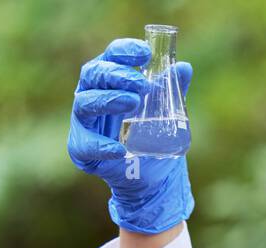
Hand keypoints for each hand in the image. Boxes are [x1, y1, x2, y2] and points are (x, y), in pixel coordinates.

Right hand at [68, 38, 194, 233]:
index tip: (145, 52)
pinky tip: (119, 149)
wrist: (151, 178)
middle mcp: (91, 96)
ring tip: (133, 102)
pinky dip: (102, 146)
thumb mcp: (166, 113)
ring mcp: (84, 122)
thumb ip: (172, 91)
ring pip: (85, 103)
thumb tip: (184, 68)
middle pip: (94, 74)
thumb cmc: (152, 138)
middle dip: (117, 75)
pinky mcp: (82, 149)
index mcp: (109, 81)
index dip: (123, 50)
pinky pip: (86, 145)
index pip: (110, 57)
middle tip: (142, 84)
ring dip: (108, 100)